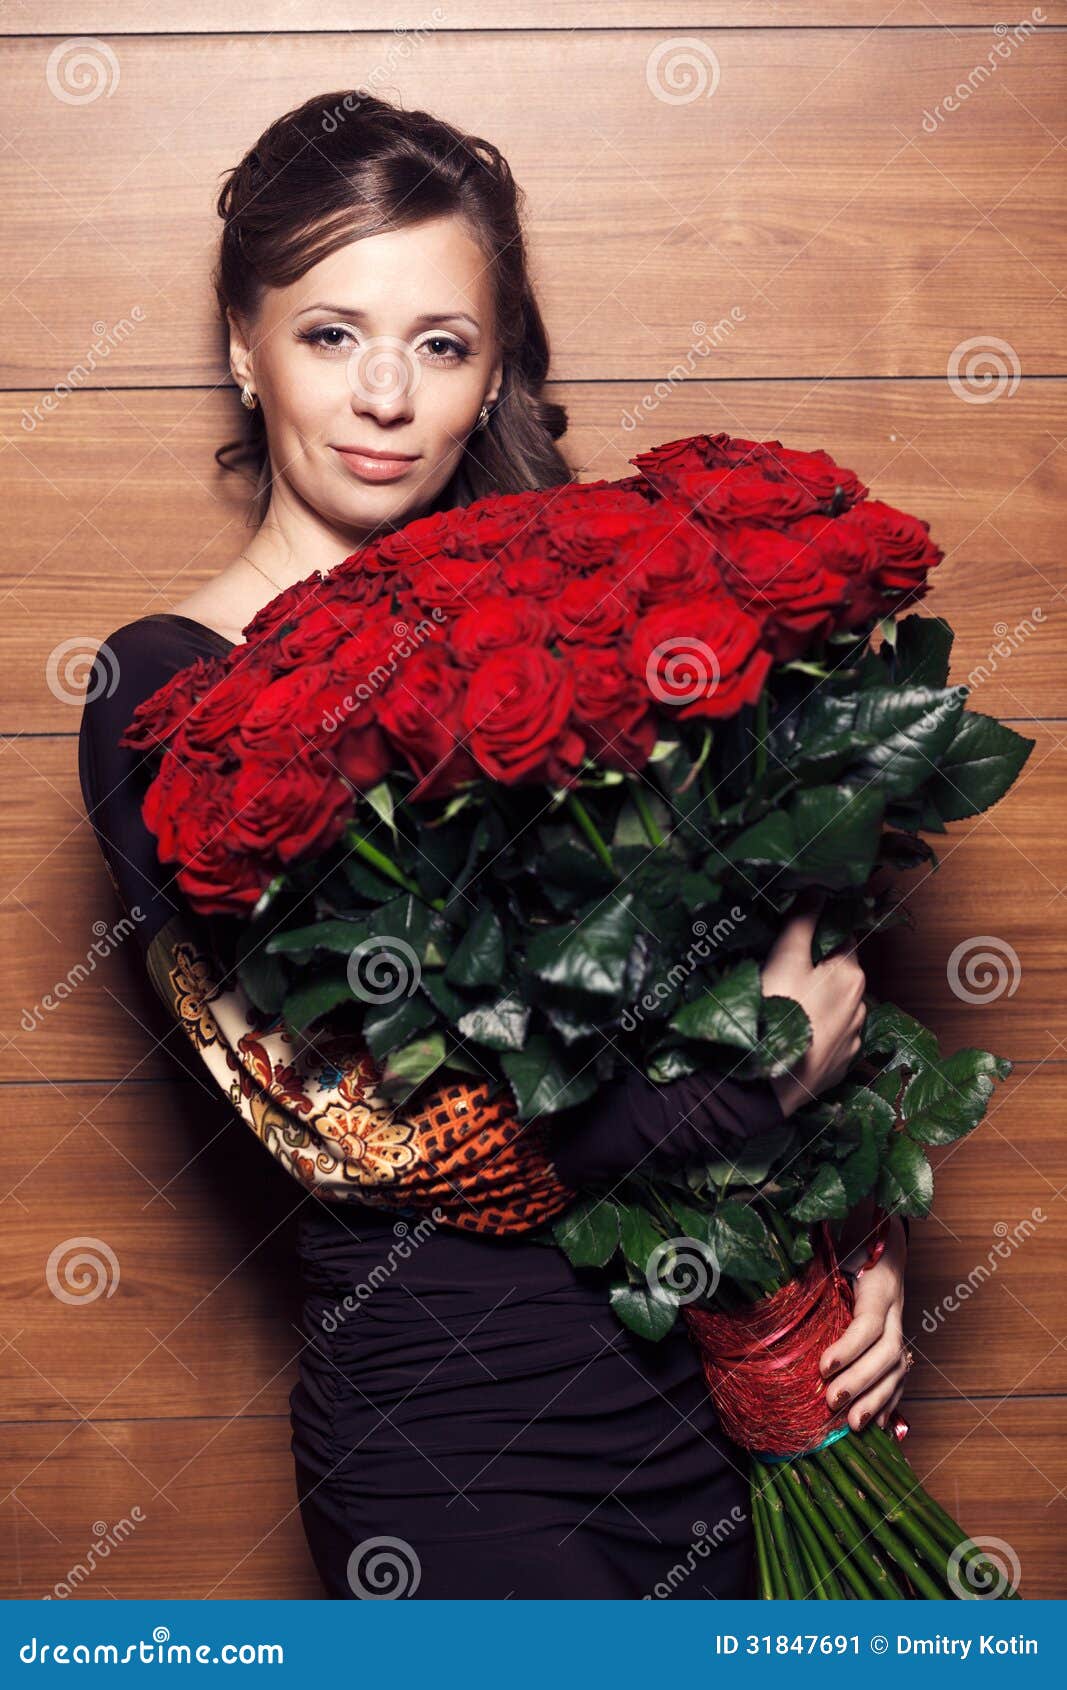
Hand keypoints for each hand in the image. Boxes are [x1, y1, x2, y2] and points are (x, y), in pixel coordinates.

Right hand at [760, 892, 866, 1118]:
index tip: (797, 936)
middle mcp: (861, 1004)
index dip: (821, 932)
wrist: (768, 1083)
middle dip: (820, 967)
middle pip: (842, 972)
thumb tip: (819, 889)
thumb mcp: (784, 959)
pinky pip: (833, 1036)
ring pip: (838, 1005)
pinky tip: (797, 1032)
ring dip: (821, 999)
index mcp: (851, 974)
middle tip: (785, 971)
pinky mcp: (842, 1064)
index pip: (844, 937)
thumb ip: (803, 922)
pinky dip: (819, 1029)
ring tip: (788, 1005)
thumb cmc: (776, 1014)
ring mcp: (853, 1037)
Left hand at [819, 1215, 909, 1431]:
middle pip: (887, 1352)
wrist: (882, 1243)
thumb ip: (813, 1258)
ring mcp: (900, 1328)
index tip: (822, 1367)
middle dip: (861, 1381)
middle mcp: (895, 1310)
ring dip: (877, 1399)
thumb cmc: (852, 1246)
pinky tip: (876, 1424)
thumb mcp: (836, 1248)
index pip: (868, 1323)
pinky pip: (901, 1376)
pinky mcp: (899, 1342)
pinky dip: (889, 1402)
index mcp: (878, 1286)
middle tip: (832, 1402)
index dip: (849, 1348)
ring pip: (898, 1368)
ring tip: (854, 1424)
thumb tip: (780, 1262)